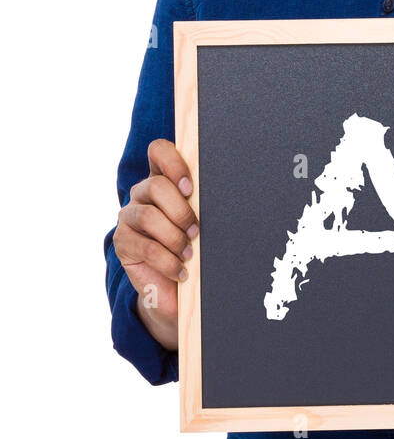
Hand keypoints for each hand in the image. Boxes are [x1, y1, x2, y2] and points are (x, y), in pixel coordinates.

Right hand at [112, 139, 197, 349]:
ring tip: (190, 254)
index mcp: (163, 179)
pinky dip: (168, 261)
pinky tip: (181, 271)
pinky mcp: (122, 243)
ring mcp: (128, 217)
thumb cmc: (194, 248)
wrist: (175, 287)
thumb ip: (203, 204)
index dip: (174, 164)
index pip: (159, 151)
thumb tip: (226, 195)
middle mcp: (142, 193)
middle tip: (196, 232)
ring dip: (175, 237)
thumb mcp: (201, 223)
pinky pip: (145, 247)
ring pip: (148, 216)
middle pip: (156, 186)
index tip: (192, 188)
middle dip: (181, 211)